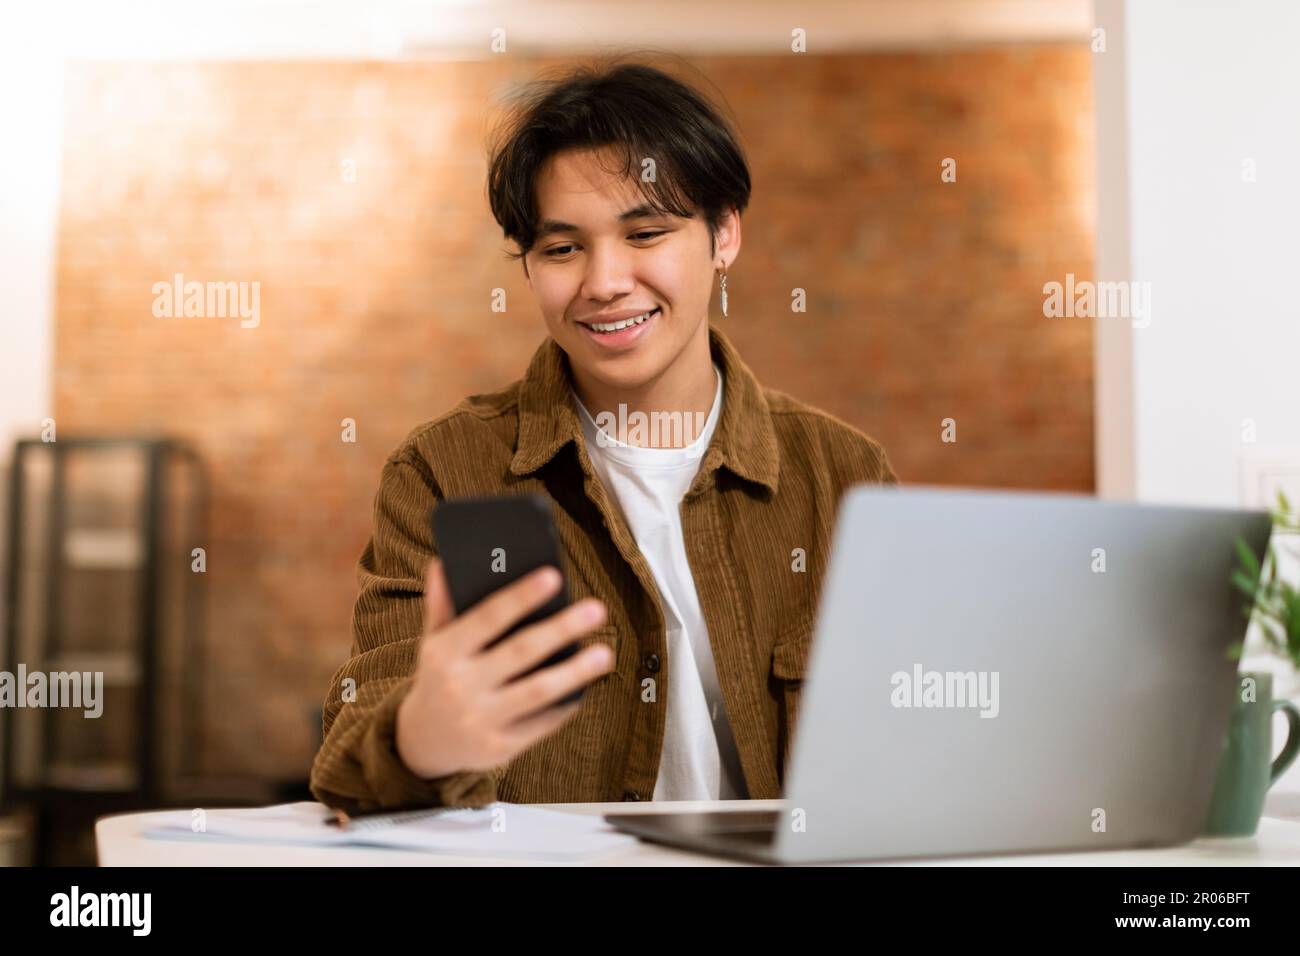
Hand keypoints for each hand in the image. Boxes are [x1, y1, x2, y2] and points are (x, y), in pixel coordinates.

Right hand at [395, 558, 612, 779]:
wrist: (424, 741)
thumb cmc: (439, 678)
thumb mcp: (433, 641)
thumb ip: (442, 604)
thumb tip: (443, 563)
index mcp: (445, 653)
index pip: (487, 618)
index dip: (521, 596)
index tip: (553, 576)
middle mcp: (461, 686)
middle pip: (520, 652)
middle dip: (561, 629)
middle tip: (597, 609)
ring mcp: (481, 719)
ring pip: (537, 691)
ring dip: (575, 672)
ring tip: (604, 653)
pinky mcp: (500, 748)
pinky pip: (541, 723)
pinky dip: (566, 704)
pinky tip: (586, 685)